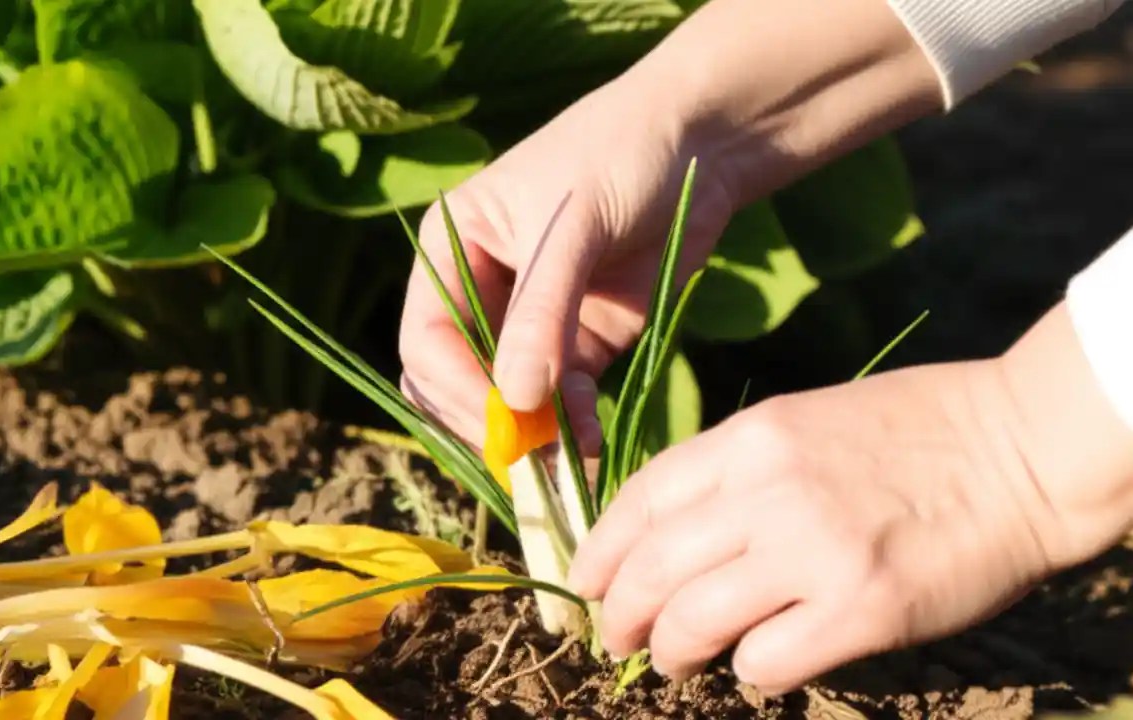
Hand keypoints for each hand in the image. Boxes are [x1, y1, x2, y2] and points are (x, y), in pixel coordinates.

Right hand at [398, 0, 942, 449]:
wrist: (704, 142)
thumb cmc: (622, 155)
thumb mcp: (573, 226)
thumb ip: (541, 313)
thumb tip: (513, 402)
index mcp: (451, 251)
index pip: (427, 340)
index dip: (458, 389)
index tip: (505, 425)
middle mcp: (480, 292)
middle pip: (454, 383)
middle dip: (490, 423)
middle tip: (533, 460)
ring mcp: (530, 325)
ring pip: (507, 404)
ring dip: (533, 437)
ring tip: (575, 456)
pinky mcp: (579, 346)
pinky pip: (558, 405)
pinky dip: (571, 429)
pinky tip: (594, 437)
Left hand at [568, 304, 1132, 692]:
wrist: (1021, 445)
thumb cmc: (914, 431)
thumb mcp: (804, 422)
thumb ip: (736, 472)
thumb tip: (675, 535)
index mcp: (750, 439)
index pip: (639, 500)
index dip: (600, 551)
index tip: (586, 583)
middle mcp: (769, 492)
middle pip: (651, 569)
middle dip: (618, 614)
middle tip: (615, 638)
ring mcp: (814, 551)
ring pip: (694, 621)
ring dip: (672, 651)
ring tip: (677, 660)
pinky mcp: (863, 609)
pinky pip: (768, 661)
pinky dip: (750, 673)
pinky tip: (759, 667)